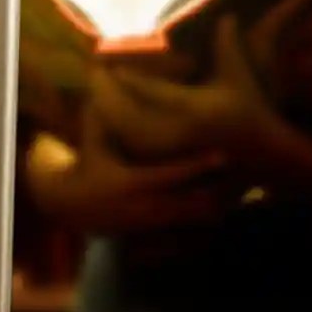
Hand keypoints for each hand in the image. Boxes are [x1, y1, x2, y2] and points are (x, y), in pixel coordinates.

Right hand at [25, 104, 231, 235]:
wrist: (68, 206)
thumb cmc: (87, 166)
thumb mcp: (94, 142)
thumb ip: (103, 116)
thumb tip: (104, 76)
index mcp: (131, 181)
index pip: (171, 173)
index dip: (198, 164)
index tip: (223, 155)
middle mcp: (142, 205)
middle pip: (187, 203)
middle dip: (214, 194)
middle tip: (243, 180)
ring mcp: (146, 224)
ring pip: (188, 221)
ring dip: (211, 211)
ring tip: (239, 196)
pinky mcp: (148, 234)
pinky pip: (182, 235)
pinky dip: (201, 226)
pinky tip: (222, 215)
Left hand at [88, 15, 290, 167]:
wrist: (262, 152)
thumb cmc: (249, 107)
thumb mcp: (238, 75)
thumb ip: (228, 46)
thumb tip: (226, 16)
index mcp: (196, 108)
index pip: (158, 94)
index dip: (132, 80)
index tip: (110, 67)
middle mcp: (180, 130)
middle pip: (134, 117)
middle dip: (110, 97)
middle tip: (92, 76)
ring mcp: (173, 150)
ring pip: (128, 135)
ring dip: (108, 114)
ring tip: (90, 92)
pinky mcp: (170, 160)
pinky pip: (134, 148)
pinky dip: (116, 131)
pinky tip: (101, 114)